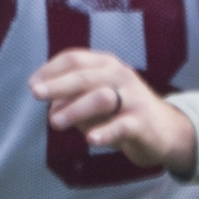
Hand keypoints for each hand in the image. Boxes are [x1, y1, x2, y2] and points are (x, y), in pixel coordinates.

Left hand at [31, 48, 194, 172]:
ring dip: (75, 110)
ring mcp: (133, 99)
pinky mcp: (142, 123)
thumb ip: (74, 99)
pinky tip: (90, 139)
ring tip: (55, 122)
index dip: (50, 70)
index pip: (74, 58)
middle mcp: (121, 76)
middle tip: (36, 95)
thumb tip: (52, 108)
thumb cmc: (123, 111)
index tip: (33, 84)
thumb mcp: (98, 98)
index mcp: (107, 65)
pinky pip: (121, 126)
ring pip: (101, 98)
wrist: (165, 130)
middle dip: (57, 85)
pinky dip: (104, 133)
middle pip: (85, 76)